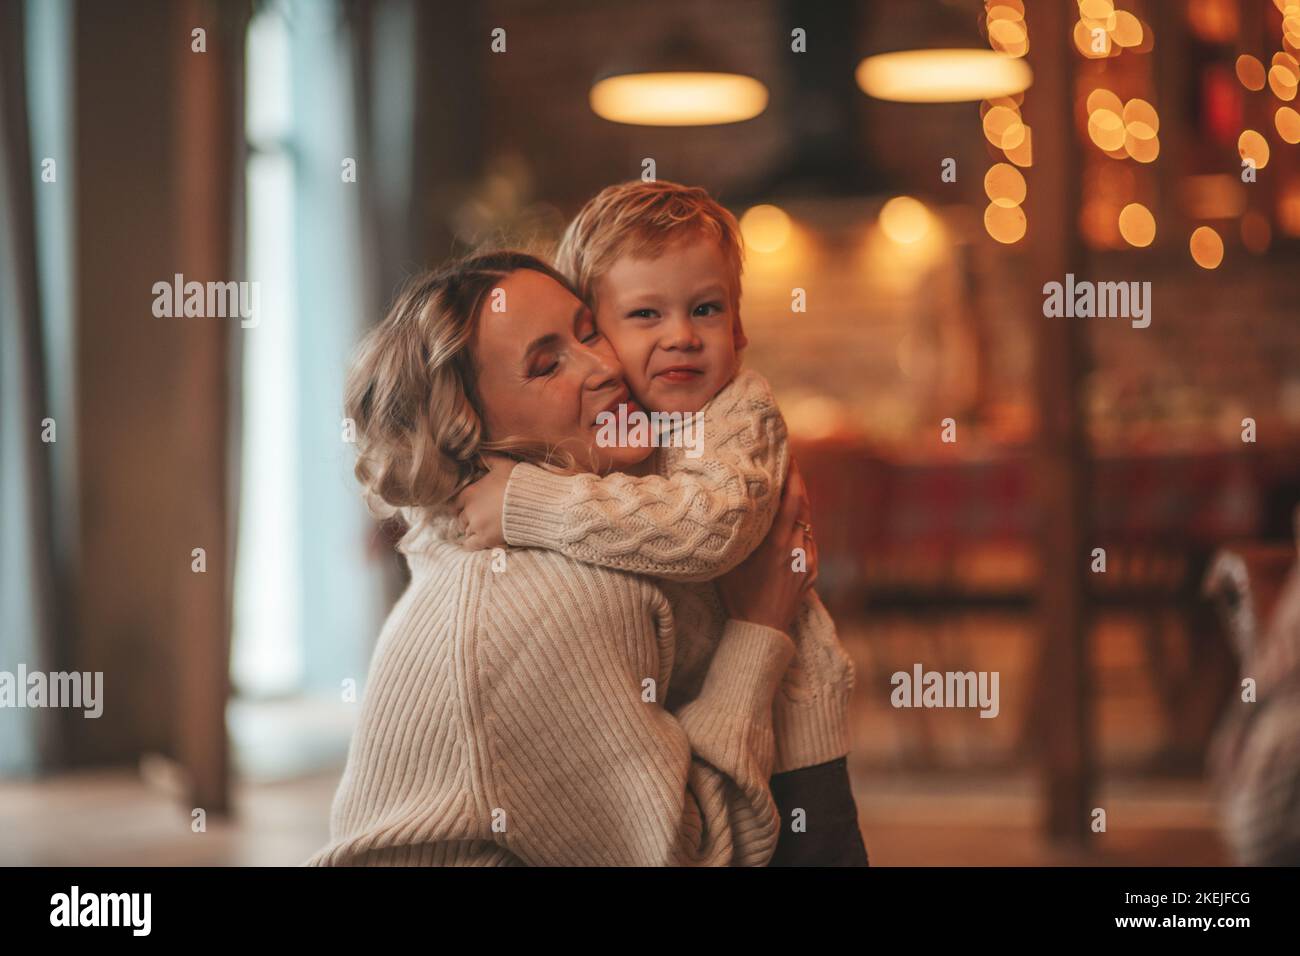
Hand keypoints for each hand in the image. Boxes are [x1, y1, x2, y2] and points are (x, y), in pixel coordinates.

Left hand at [452, 455, 515, 550]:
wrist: (537, 503)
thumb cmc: (520, 482)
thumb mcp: (503, 464)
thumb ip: (487, 459)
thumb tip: (476, 454)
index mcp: (470, 493)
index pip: (456, 503)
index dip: (464, 506)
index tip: (473, 507)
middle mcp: (469, 510)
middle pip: (461, 519)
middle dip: (470, 519)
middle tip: (482, 518)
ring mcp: (477, 526)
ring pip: (466, 532)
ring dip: (474, 531)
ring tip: (486, 529)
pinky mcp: (486, 539)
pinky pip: (471, 545)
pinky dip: (474, 544)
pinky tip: (481, 541)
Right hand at [716, 459, 816, 632]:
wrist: (762, 630)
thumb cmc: (740, 597)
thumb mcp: (731, 563)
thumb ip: (738, 535)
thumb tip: (733, 509)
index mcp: (777, 544)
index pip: (792, 501)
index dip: (793, 477)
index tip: (790, 458)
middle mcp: (796, 549)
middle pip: (804, 507)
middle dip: (798, 485)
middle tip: (790, 465)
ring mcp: (807, 561)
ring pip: (807, 525)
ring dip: (800, 507)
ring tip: (788, 493)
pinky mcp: (812, 572)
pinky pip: (809, 543)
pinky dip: (801, 530)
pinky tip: (792, 527)